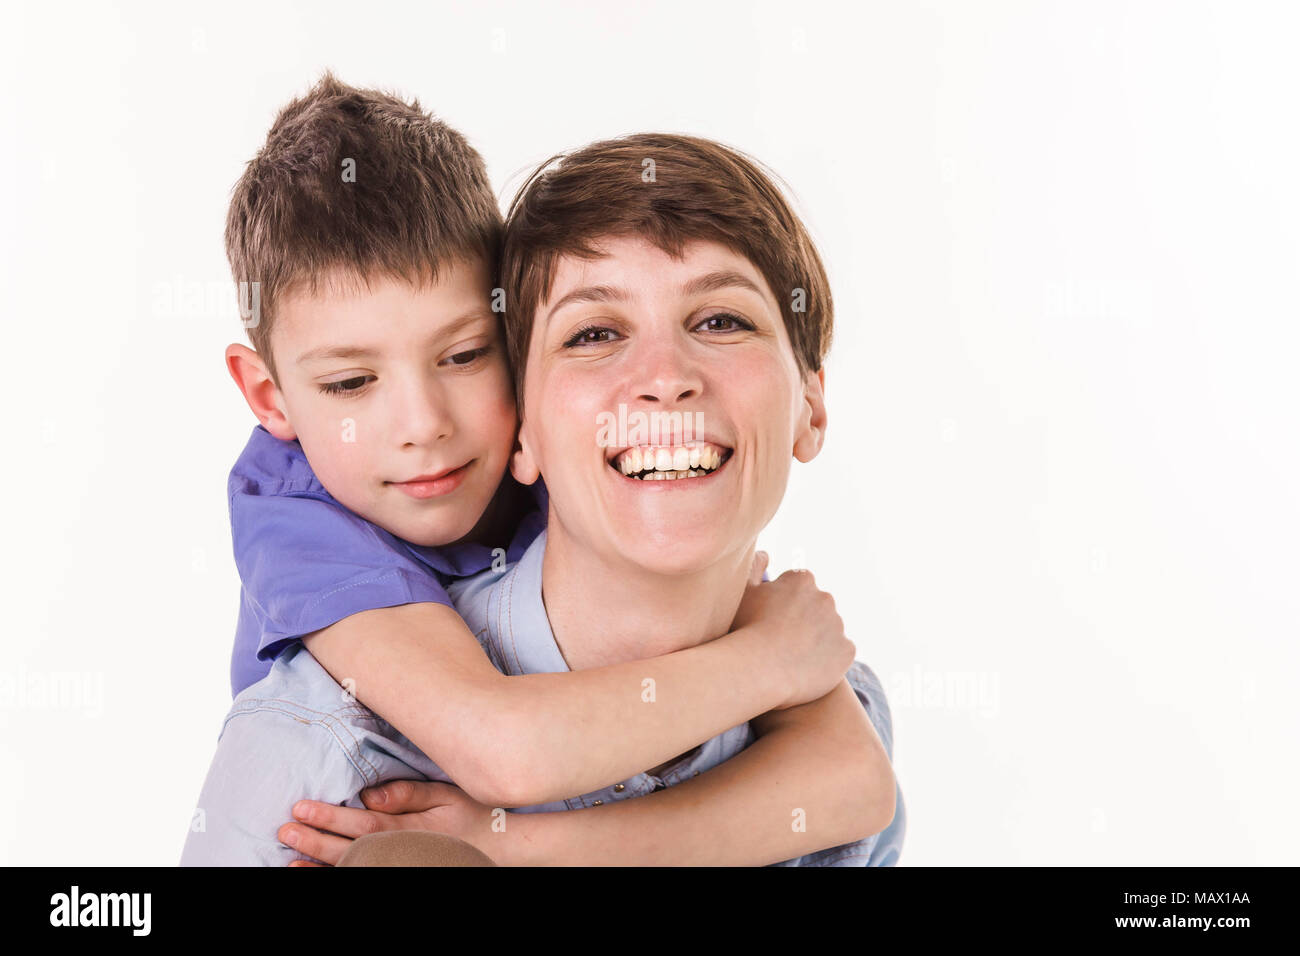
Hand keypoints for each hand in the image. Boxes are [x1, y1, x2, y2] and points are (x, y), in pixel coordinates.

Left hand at [278, 780, 523, 866]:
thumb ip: (408, 793)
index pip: (362, 824)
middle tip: (284, 831)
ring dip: (319, 866)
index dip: (329, 818)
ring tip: (289, 860)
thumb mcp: (446, 795)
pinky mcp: (399, 870)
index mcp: (408, 830)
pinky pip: (364, 876)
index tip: (300, 809)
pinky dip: (337, 876)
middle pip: (351, 849)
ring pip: (353, 869)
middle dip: (315, 841)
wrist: (500, 846)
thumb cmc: (471, 814)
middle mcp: (399, 852)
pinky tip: (311, 873)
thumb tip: (371, 796)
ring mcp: (398, 866)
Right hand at [731, 556, 853, 709]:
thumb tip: (766, 555)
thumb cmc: (745, 628)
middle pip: (815, 608)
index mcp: (802, 580)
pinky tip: (806, 669)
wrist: (759, 670)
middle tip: (781, 640)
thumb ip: (754, 567)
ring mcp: (838, 625)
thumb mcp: (743, 592)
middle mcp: (825, 598)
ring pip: (828, 632)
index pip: (798, 587)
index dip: (783, 604)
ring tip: (791, 658)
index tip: (770, 620)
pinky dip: (827, 660)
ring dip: (815, 640)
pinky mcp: (846, 651)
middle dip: (803, 621)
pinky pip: (839, 654)